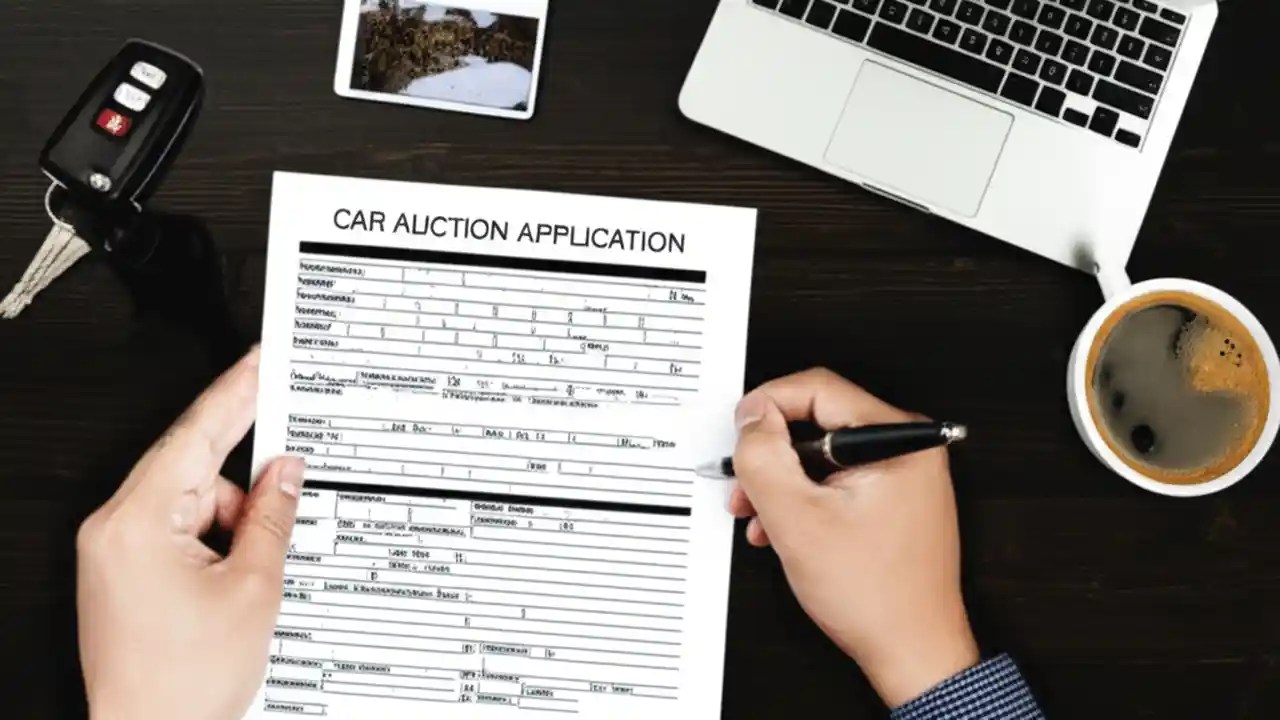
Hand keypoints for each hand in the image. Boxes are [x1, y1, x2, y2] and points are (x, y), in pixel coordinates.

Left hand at [76, 348, 301, 719]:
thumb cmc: (184, 681)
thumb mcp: (253, 588)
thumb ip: (272, 516)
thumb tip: (286, 472)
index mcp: (137, 522)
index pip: (195, 435)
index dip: (235, 393)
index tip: (260, 362)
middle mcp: (114, 528)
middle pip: (193, 470)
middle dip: (245, 484)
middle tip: (288, 479)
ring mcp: (115, 551)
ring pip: (192, 503)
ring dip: (233, 522)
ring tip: (252, 573)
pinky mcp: (123, 572)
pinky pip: (179, 531)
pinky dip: (216, 542)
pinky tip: (238, 576)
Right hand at [729, 368, 978, 707]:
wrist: (912, 651)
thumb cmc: (876, 597)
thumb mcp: (796, 519)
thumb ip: (765, 458)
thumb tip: (752, 418)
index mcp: (898, 440)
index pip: (817, 389)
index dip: (766, 406)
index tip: (740, 432)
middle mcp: (908, 449)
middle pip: (816, 423)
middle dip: (771, 457)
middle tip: (746, 485)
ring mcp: (903, 476)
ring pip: (821, 456)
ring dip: (783, 484)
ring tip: (762, 517)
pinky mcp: (893, 499)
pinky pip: (837, 480)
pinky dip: (805, 500)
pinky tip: (786, 529)